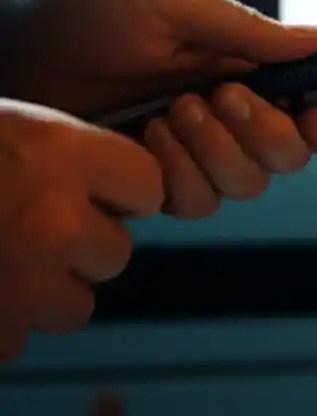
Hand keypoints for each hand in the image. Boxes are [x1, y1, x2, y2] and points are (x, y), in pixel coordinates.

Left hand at [0, 0, 316, 218]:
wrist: (14, 40)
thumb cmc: (88, 6)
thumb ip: (245, 27)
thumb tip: (316, 40)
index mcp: (248, 66)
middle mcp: (231, 115)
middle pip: (292, 156)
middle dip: (266, 133)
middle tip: (222, 96)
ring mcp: (194, 151)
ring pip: (248, 185)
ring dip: (216, 151)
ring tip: (171, 111)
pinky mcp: (155, 181)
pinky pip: (196, 203)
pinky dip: (177, 172)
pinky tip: (146, 137)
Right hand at [0, 100, 163, 362]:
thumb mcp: (7, 129)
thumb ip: (66, 161)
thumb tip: (116, 197)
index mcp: (61, 155)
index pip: (149, 186)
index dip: (123, 192)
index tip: (98, 191)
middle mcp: (55, 220)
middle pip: (114, 253)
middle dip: (80, 247)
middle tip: (25, 227)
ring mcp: (24, 281)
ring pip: (74, 305)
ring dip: (43, 292)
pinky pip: (16, 340)